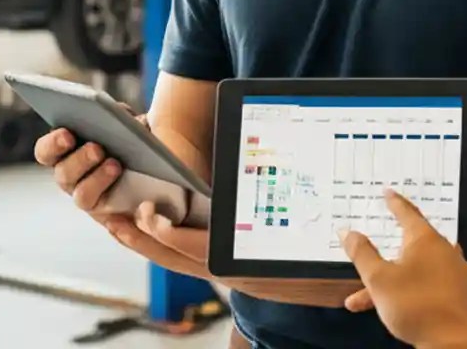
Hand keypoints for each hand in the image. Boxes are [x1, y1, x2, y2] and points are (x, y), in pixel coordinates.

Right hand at [34, 122, 129, 220]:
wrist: (149, 168)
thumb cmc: (130, 139)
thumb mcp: (126, 123)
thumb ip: (120, 116)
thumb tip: (123, 116)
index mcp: (64, 151)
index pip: (46, 151)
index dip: (53, 144)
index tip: (68, 134)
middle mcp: (69, 176)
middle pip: (63, 173)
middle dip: (80, 160)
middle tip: (97, 148)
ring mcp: (85, 197)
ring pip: (82, 194)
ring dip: (98, 178)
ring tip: (115, 164)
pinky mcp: (105, 213)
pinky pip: (106, 211)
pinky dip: (118, 199)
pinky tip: (132, 188)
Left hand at [116, 203, 360, 306]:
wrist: (352, 291)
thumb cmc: (339, 264)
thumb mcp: (320, 236)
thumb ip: (294, 214)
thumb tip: (271, 175)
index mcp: (252, 264)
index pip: (200, 250)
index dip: (169, 234)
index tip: (148, 212)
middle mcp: (239, 273)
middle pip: (180, 259)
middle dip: (145, 240)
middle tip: (114, 219)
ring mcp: (237, 276)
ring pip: (185, 264)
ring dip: (153, 245)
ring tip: (123, 225)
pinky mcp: (239, 274)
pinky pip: (198, 263)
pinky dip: (174, 248)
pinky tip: (160, 232)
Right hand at [341, 190, 466, 348]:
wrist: (453, 343)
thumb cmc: (416, 307)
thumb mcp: (378, 279)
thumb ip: (361, 253)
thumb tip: (348, 232)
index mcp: (425, 240)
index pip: (407, 213)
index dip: (394, 203)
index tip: (388, 193)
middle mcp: (444, 250)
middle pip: (409, 245)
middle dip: (384, 257)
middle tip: (369, 256)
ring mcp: (455, 272)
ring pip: (416, 270)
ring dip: (392, 281)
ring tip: (366, 299)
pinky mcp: (461, 293)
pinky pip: (430, 285)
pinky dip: (411, 291)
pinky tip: (398, 306)